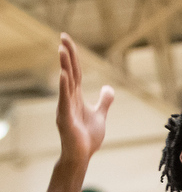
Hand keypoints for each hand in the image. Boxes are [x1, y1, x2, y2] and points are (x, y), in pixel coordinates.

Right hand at [56, 34, 113, 165]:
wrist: (81, 155)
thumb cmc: (87, 137)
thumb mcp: (100, 114)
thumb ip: (104, 101)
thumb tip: (108, 87)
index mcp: (76, 96)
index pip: (75, 71)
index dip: (73, 56)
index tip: (67, 39)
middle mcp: (68, 98)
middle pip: (69, 72)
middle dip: (67, 54)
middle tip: (63, 36)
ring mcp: (65, 107)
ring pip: (65, 83)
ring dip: (65, 66)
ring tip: (62, 49)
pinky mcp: (65, 118)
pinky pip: (64, 100)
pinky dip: (64, 87)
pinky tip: (64, 75)